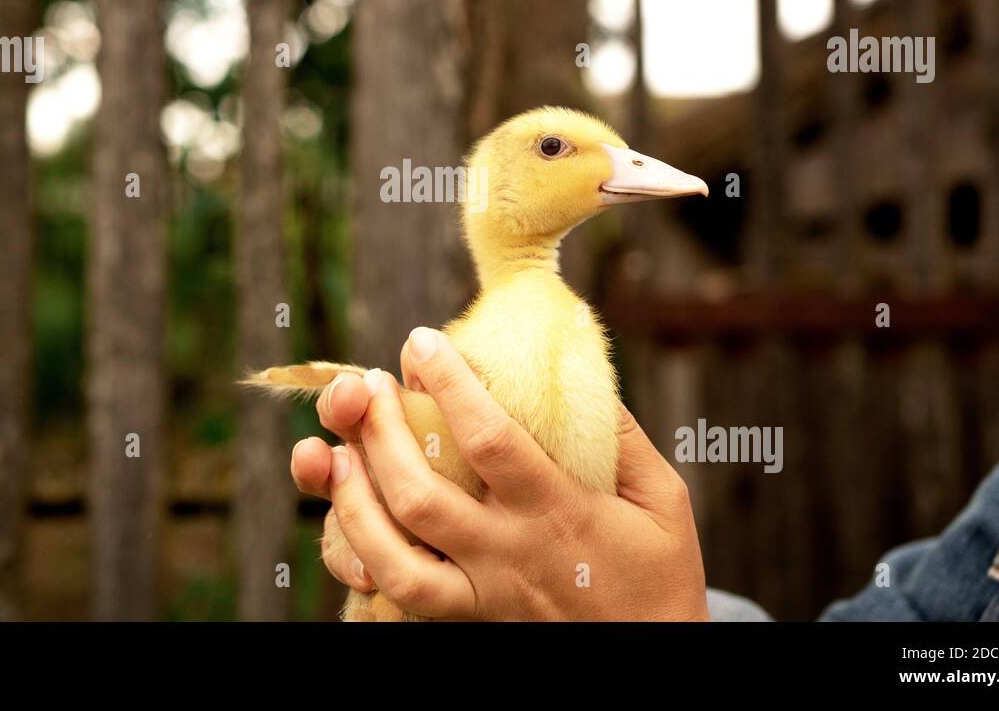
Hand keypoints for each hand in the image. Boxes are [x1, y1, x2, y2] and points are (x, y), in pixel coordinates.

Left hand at [289, 328, 709, 620]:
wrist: (655, 659)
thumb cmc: (659, 573)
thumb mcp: (662, 498)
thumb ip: (620, 435)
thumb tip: (573, 371)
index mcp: (560, 512)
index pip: (492, 440)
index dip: (450, 385)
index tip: (422, 340)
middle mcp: (511, 554)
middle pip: (423, 496)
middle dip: (382, 433)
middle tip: (368, 384)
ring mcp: (484, 593)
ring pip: (396, 556)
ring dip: (355, 498)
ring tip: (337, 448)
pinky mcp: (468, 621)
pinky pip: (400, 594)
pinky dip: (363, 552)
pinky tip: (347, 511)